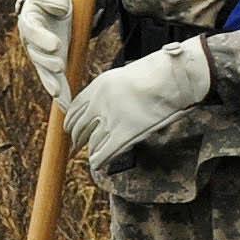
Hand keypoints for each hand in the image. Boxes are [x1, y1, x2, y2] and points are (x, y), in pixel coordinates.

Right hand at [17, 0, 76, 99]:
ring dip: (52, 83)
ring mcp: (41, 54)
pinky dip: (61, 91)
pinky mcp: (52, 62)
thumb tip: (60, 9)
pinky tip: (66, 104)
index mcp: (29, 21)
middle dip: (47, 64)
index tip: (55, 46)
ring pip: (45, 71)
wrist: (48, 0)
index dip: (42, 39)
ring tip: (60, 95)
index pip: (33, 31)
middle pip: (37, 55)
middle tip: (59, 69)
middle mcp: (31, 41)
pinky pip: (55, 78)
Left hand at [67, 37, 209, 164]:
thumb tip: (105, 103)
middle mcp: (99, 104)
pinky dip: (98, 160)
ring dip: (90, 150)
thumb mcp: (123, 76)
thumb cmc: (155, 74)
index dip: (70, 121)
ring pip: (92, 142)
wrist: (171, 78)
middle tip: (75, 144)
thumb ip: (110, 91)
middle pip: (80, 126)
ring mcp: (111, 120)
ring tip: (90, 155)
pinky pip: (105, 152)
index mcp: (97, 87)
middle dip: (77, 138)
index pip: (75, 109)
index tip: (69, 128)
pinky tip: (96, 164)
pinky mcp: (125, 134)